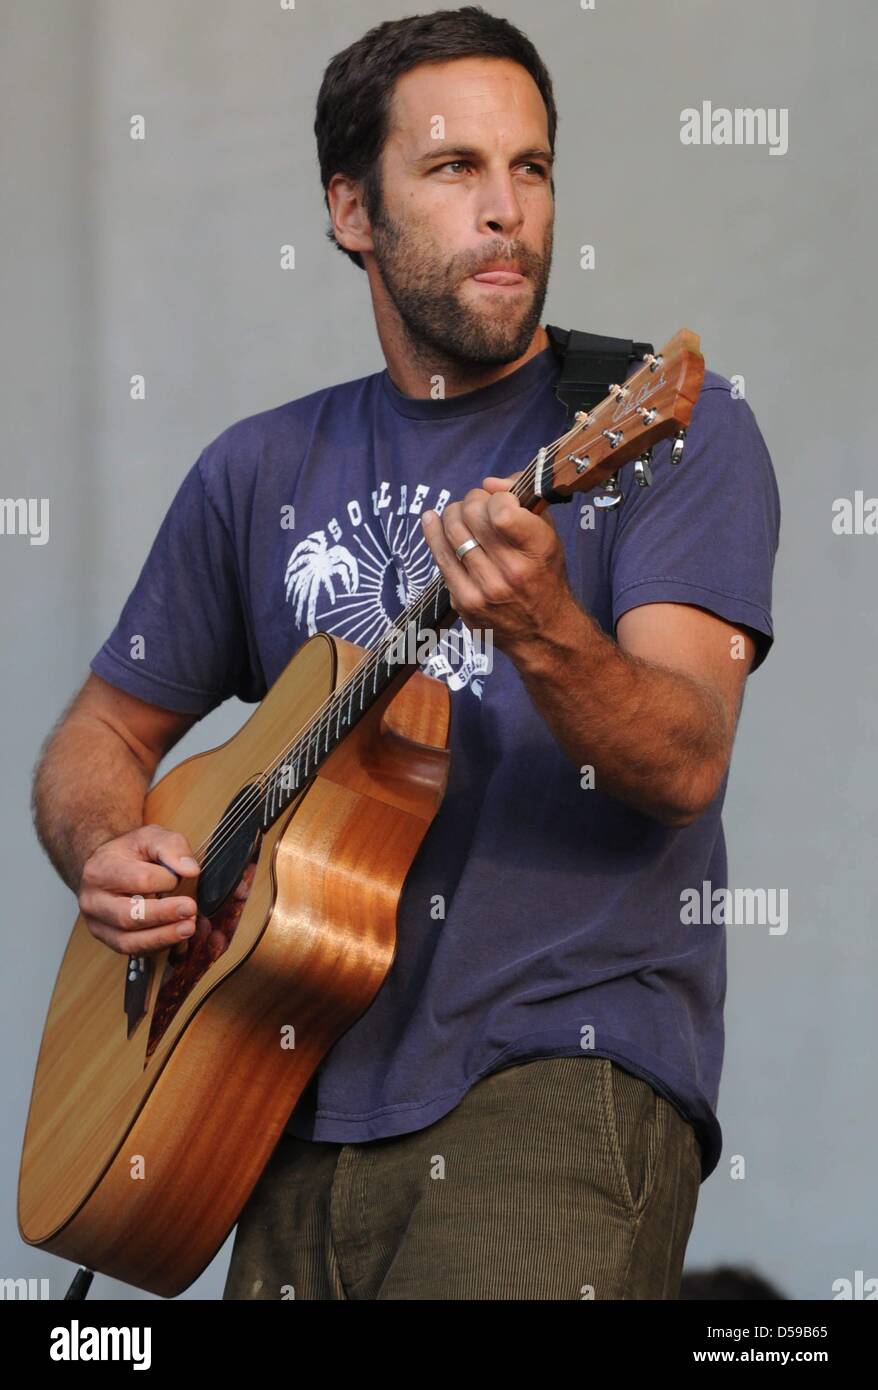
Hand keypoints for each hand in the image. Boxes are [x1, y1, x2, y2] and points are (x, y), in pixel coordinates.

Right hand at [78, 824, 200, 955]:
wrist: (110, 866)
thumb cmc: (131, 852)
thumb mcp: (151, 837)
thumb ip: (172, 847)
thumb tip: (190, 870)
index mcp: (99, 870)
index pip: (138, 879)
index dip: (165, 879)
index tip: (180, 875)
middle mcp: (92, 900)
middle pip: (128, 915)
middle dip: (163, 915)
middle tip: (190, 909)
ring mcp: (98, 924)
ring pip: (128, 941)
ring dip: (162, 937)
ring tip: (188, 928)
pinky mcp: (109, 940)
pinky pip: (133, 950)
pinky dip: (157, 946)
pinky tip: (176, 936)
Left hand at [420, 471, 572, 655]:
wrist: (542, 630)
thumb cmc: (544, 575)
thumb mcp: (547, 535)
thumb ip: (524, 501)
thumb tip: (488, 483)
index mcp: (537, 549)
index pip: (501, 510)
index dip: (496, 497)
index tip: (500, 501)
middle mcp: (512, 570)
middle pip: (472, 515)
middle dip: (472, 501)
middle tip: (477, 505)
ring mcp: (485, 588)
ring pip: (453, 532)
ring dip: (453, 514)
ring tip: (460, 514)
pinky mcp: (465, 600)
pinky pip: (440, 557)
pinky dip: (433, 533)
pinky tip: (432, 520)